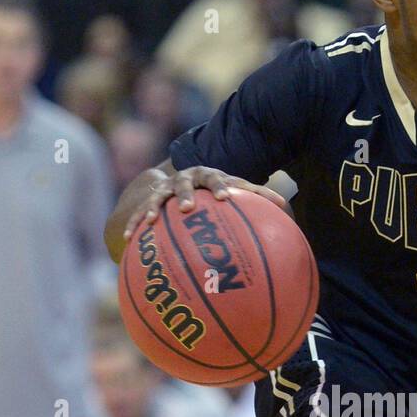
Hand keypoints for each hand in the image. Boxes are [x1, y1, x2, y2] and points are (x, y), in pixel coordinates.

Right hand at [122, 166, 288, 246]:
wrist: (182, 179)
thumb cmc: (217, 192)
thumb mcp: (236, 192)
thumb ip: (259, 200)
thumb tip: (289, 210)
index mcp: (209, 176)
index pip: (217, 178)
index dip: (219, 187)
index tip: (222, 198)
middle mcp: (186, 180)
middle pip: (184, 183)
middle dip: (185, 194)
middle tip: (188, 208)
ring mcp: (166, 190)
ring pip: (159, 197)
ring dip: (156, 208)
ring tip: (154, 221)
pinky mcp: (150, 202)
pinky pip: (141, 214)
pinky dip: (135, 225)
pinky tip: (128, 240)